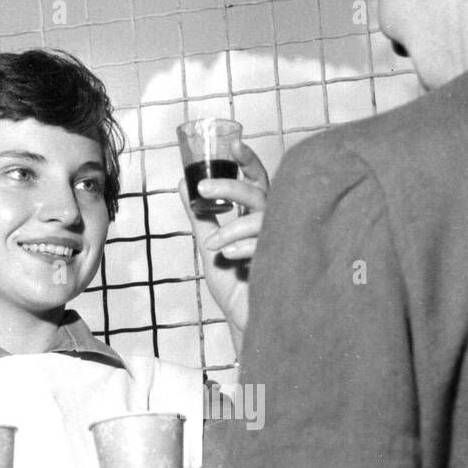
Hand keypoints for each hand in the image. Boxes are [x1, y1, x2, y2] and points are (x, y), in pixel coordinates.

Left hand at [181, 138, 267, 350]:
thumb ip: (200, 216)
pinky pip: (268, 241)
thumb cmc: (235, 287)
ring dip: (232, 228)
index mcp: (256, 217)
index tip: (233, 144)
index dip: (248, 160)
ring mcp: (281, 241)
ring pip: (261, 215)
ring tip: (213, 247)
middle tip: (203, 189)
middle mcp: (272, 224)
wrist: (245, 323)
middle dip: (230, 186)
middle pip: (258, 191)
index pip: (257, 180)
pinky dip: (245, 246)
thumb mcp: (210, 247)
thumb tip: (182, 184)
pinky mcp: (285, 260)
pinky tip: (230, 257)